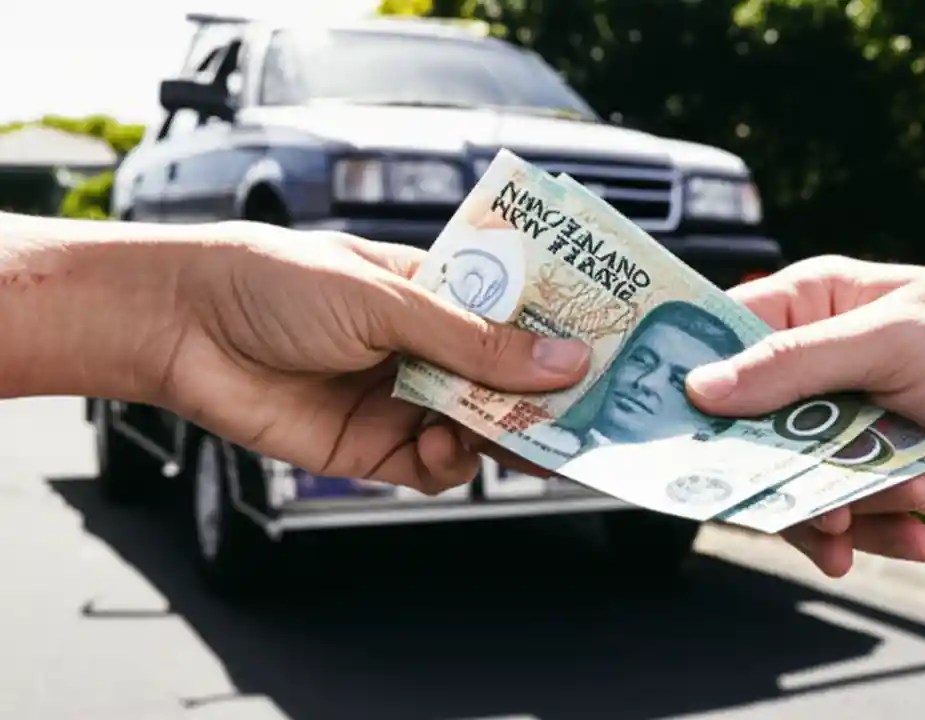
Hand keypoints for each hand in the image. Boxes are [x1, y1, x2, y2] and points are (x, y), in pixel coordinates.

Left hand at [140, 222, 588, 492]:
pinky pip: (438, 467)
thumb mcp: (387, 299)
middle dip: (549, 400)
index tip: (614, 353)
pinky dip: (454, 462)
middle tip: (589, 416)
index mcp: (440, 293)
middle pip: (512, 382)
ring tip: (512, 434)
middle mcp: (431, 348)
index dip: (565, 337)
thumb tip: (566, 361)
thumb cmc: (278, 283)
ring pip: (484, 429)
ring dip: (505, 435)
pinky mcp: (376, 449)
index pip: (522, 318)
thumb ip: (475, 341)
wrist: (181, 329)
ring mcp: (406, 398)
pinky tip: (443, 442)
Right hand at [687, 257, 924, 576]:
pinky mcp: (870, 478)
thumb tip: (702, 385)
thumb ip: (796, 363)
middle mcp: (816, 367)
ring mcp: (840, 427)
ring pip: (782, 480)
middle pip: (741, 422)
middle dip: (757, 469)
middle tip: (777, 501)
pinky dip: (864, 536)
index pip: (724, 334)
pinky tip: (911, 537)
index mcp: (813, 305)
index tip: (661, 420)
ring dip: (816, 513)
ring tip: (856, 530)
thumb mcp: (891, 340)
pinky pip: (835, 515)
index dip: (689, 373)